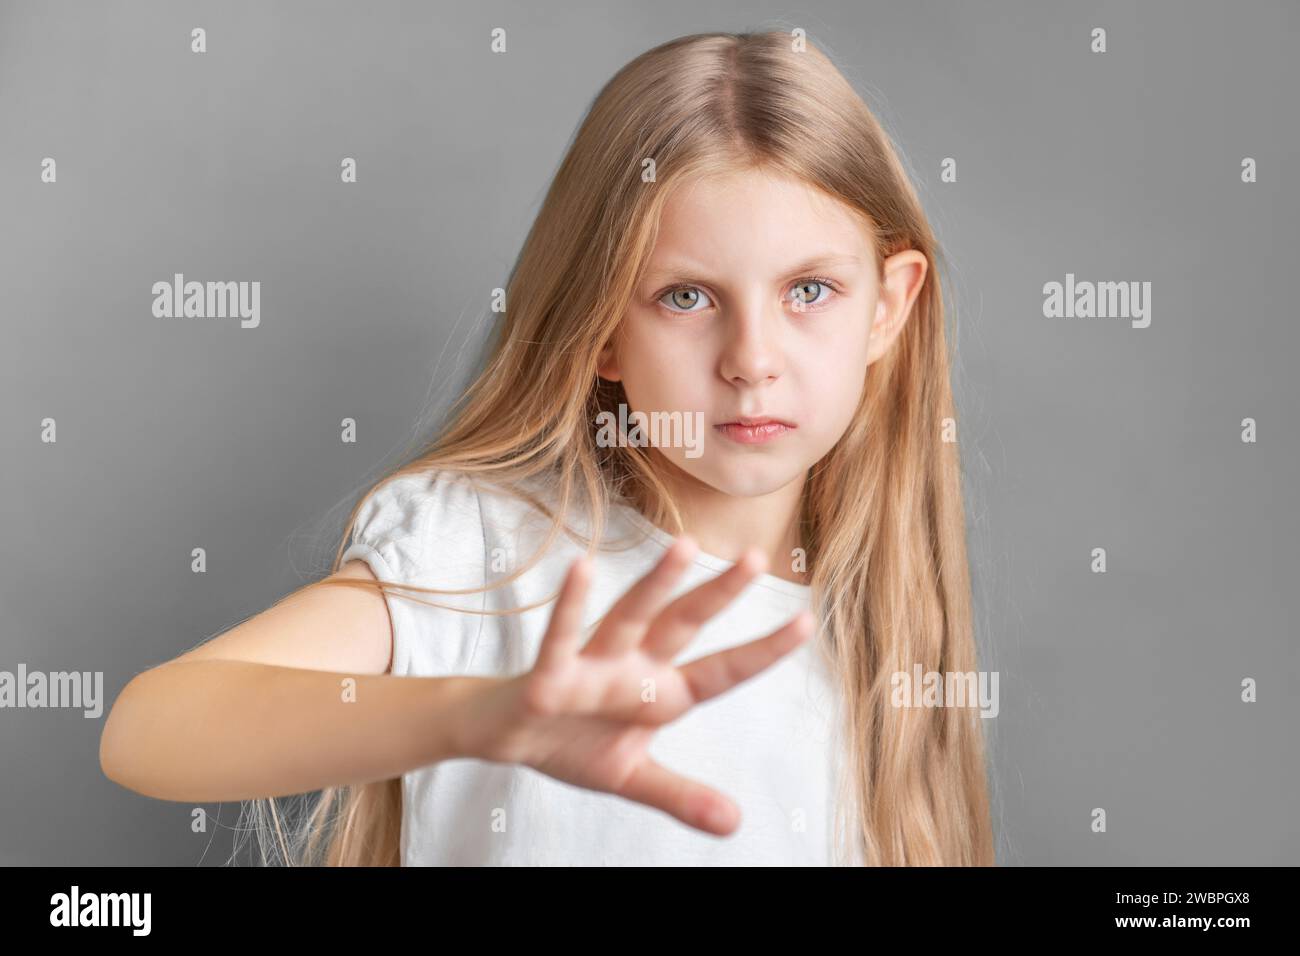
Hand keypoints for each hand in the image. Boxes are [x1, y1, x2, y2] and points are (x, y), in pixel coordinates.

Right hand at [474, 536, 813, 835]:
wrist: (502, 737)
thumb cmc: (569, 741)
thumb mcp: (630, 776)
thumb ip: (680, 794)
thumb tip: (734, 823)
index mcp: (658, 691)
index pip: (721, 670)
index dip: (762, 651)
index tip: (809, 622)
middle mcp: (632, 666)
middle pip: (683, 624)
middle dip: (718, 595)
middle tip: (757, 558)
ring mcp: (591, 665)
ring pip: (629, 617)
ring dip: (656, 584)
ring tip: (685, 546)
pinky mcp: (548, 675)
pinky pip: (561, 638)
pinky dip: (571, 607)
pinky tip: (581, 568)